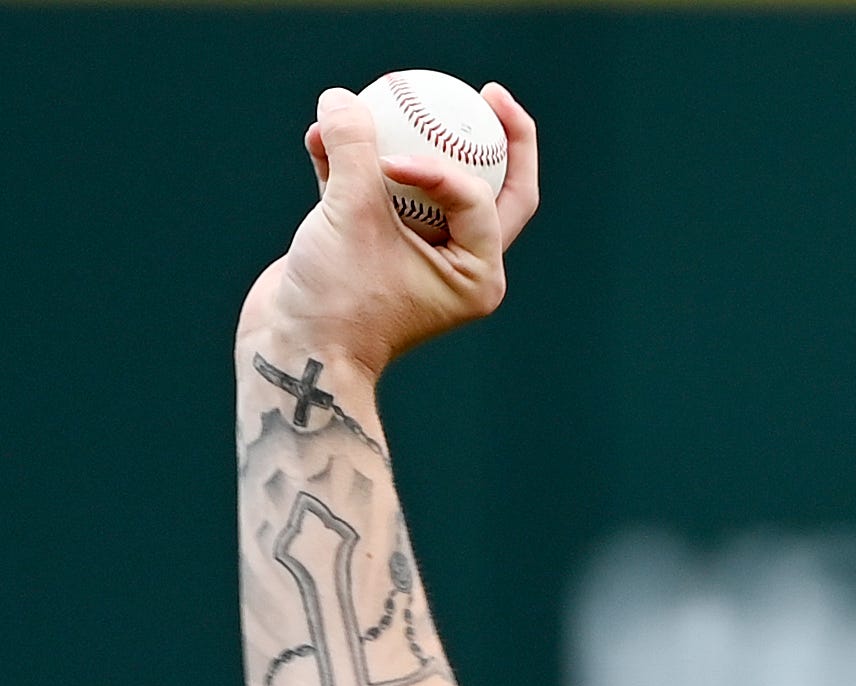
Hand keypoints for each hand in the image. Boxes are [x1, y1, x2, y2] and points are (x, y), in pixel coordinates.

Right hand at [237, 81, 540, 379]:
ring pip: (420, 183)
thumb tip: (342, 98)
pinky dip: (347, 163)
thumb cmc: (338, 301)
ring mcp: (415, 253)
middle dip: (494, 140)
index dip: (442, 165)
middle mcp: (457, 265)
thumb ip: (353, 152)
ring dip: (390, 142)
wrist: (294, 354)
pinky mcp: (372, 246)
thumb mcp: (350, 219)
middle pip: (490, 187)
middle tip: (487, 94)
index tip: (391, 162)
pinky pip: (370, 192)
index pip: (482, 199)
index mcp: (478, 274)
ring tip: (364, 103)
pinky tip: (319, 133)